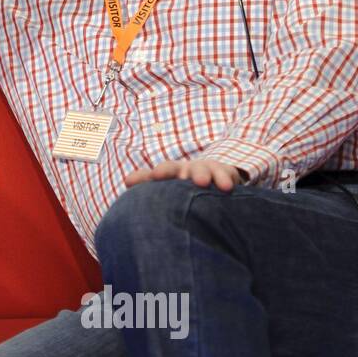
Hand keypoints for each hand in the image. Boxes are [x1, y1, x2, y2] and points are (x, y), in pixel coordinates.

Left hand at [125, 158, 246, 190]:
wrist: (205, 175)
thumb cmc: (177, 182)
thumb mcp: (163, 180)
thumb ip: (144, 180)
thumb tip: (127, 181)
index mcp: (173, 170)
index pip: (167, 169)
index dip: (162, 172)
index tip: (156, 176)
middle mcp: (191, 169)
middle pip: (191, 169)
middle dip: (193, 173)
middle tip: (193, 181)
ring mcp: (209, 171)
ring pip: (209, 172)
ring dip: (212, 177)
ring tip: (217, 186)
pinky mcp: (225, 174)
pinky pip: (227, 176)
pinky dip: (228, 180)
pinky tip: (229, 187)